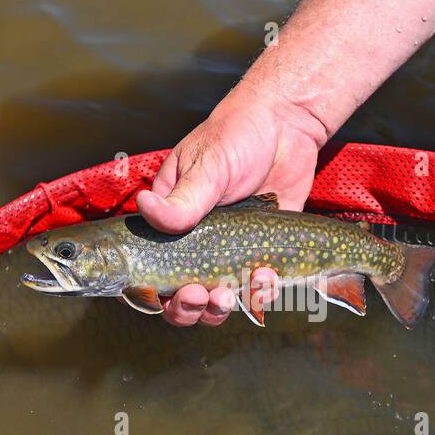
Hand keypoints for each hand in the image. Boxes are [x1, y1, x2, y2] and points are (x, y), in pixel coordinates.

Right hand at [137, 85, 325, 325]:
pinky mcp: (263, 254)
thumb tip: (145, 207)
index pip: (147, 271)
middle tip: (199, 294)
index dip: (151, 294)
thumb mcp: (208, 165)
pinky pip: (256, 289)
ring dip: (220, 308)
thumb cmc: (238, 135)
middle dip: (188, 307)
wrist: (289, 126)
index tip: (164, 295)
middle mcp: (195, 243)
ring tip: (229, 294)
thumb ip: (183, 198)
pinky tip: (266, 278)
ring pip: (217, 301)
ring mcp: (230, 252)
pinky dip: (260, 293)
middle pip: (180, 297)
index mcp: (170, 221)